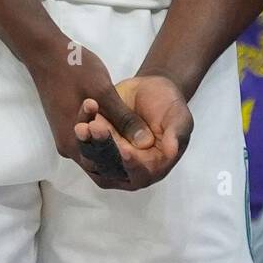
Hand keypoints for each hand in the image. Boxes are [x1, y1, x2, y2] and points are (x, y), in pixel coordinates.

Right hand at [31, 44, 154, 186]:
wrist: (45, 53)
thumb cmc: (74, 69)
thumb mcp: (104, 92)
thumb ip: (124, 119)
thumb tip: (146, 143)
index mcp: (74, 142)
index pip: (104, 169)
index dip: (127, 167)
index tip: (148, 158)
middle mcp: (68, 146)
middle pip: (99, 165)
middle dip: (122, 161)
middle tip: (147, 153)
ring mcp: (66, 137)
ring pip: (94, 153)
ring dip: (114, 150)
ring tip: (138, 143)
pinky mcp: (67, 128)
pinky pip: (88, 143)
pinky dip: (104, 141)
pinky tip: (122, 132)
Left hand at [74, 74, 193, 190]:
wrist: (150, 89)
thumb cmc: (170, 107)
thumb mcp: (179, 118)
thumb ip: (175, 134)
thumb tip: (172, 151)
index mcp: (154, 167)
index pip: (141, 173)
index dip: (132, 164)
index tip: (125, 150)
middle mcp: (128, 167)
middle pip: (112, 167)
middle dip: (104, 148)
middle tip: (97, 127)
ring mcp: (110, 155)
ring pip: (93, 155)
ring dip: (87, 141)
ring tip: (84, 124)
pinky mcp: (95, 141)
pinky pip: (84, 139)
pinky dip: (83, 126)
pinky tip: (86, 109)